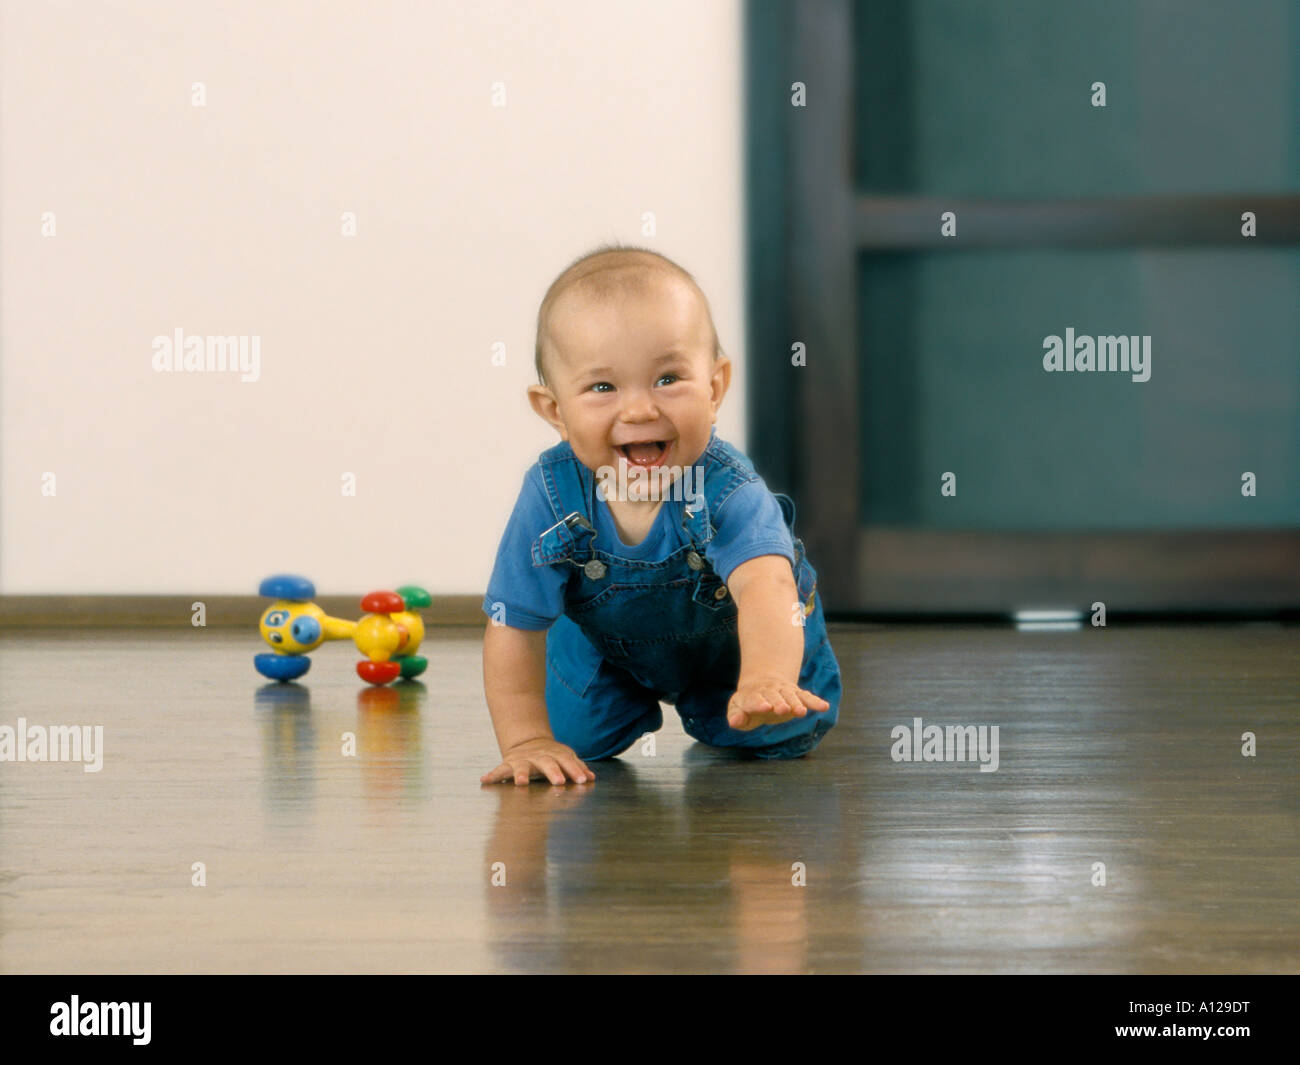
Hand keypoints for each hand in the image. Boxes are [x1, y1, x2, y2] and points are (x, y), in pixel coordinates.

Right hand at [480, 737, 594, 785]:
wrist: (527, 741)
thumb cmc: (551, 755)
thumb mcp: (565, 757)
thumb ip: (577, 767)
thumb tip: (592, 778)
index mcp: (554, 754)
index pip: (567, 761)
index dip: (576, 770)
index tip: (583, 780)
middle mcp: (539, 756)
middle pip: (547, 763)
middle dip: (553, 772)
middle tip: (560, 782)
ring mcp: (522, 760)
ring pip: (522, 767)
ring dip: (521, 775)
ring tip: (521, 783)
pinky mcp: (508, 764)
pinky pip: (499, 770)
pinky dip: (492, 775)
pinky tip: (485, 781)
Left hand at [726, 676, 829, 731]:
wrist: (762, 684)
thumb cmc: (748, 703)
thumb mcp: (737, 709)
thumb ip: (736, 717)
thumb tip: (735, 721)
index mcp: (752, 695)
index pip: (754, 699)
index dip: (759, 703)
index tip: (765, 707)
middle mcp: (769, 691)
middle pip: (774, 697)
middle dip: (779, 703)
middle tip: (783, 709)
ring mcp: (784, 692)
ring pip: (790, 696)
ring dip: (796, 703)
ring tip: (801, 712)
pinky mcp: (796, 694)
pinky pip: (806, 697)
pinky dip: (815, 701)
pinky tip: (824, 707)